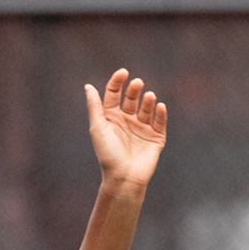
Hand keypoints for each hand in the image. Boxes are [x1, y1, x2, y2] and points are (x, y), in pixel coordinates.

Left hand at [84, 69, 167, 188]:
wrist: (124, 177)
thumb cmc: (108, 154)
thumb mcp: (98, 128)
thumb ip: (95, 107)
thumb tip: (88, 86)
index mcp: (111, 117)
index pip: (113, 94)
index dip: (117, 82)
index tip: (123, 72)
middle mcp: (126, 120)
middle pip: (131, 98)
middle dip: (134, 89)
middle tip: (137, 83)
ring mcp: (142, 128)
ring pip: (146, 108)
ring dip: (147, 100)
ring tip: (148, 96)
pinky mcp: (155, 137)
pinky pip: (160, 122)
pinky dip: (160, 113)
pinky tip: (160, 106)